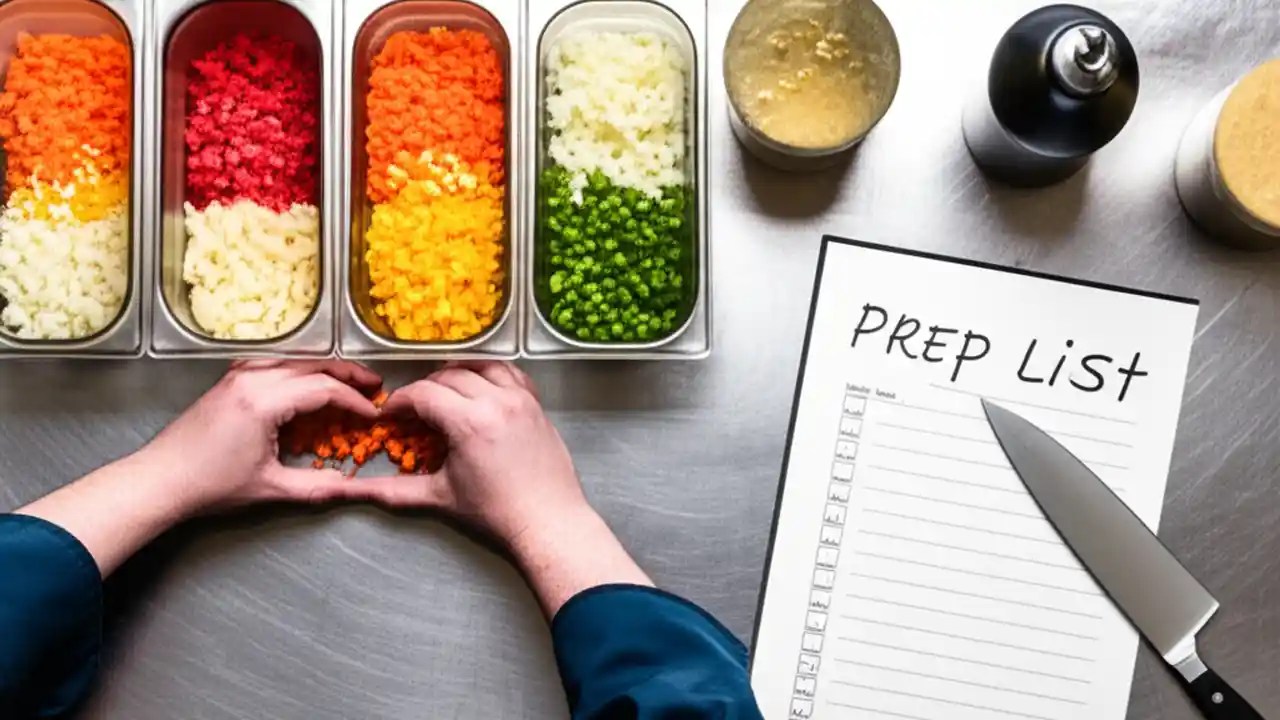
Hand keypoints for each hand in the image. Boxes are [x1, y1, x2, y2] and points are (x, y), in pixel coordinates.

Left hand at [18, 360, 383, 577]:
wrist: (160, 480)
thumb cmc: (211, 485)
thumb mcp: (270, 488)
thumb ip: (316, 485)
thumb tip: (351, 487)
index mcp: (264, 401)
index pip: (323, 388)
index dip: (355, 400)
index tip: (373, 414)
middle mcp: (252, 378)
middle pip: (312, 364)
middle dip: (347, 374)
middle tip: (374, 385)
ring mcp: (238, 374)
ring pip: (293, 357)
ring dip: (324, 367)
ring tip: (348, 379)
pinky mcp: (229, 379)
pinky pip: (273, 361)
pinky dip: (299, 366)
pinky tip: (308, 377)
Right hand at [361, 361, 585, 549]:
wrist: (547, 521)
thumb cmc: (494, 512)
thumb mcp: (439, 497)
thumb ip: (392, 490)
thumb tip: (349, 492)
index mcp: (469, 422)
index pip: (423, 394)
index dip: (400, 402)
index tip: (390, 415)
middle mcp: (497, 401)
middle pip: (448, 377)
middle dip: (424, 390)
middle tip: (413, 411)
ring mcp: (521, 399)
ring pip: (481, 366)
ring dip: (457, 374)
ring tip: (443, 392)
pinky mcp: (537, 404)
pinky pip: (511, 373)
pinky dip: (491, 374)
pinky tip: (480, 387)